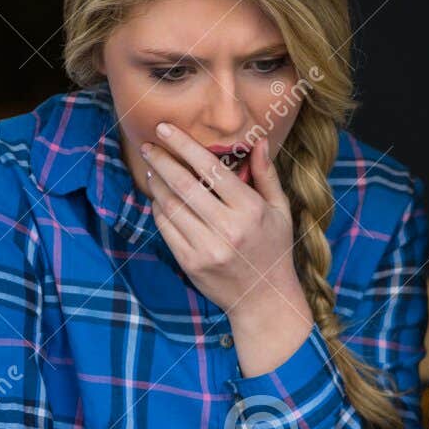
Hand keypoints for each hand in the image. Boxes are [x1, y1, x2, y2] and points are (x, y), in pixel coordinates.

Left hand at [140, 127, 305, 318]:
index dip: (184, 145)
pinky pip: (166, 228)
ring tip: (152, 168)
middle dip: (161, 160)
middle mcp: (228, 229)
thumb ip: (267, 175)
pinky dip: (158, 209)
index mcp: (250, 210)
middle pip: (184, 185)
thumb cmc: (274, 249)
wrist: (264, 300)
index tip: (165, 129)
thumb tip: (259, 140)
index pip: (211, 169)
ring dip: (157, 183)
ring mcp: (207, 248)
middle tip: (148, 145)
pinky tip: (159, 197)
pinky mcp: (190, 263)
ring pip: (170, 206)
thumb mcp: (280, 210)